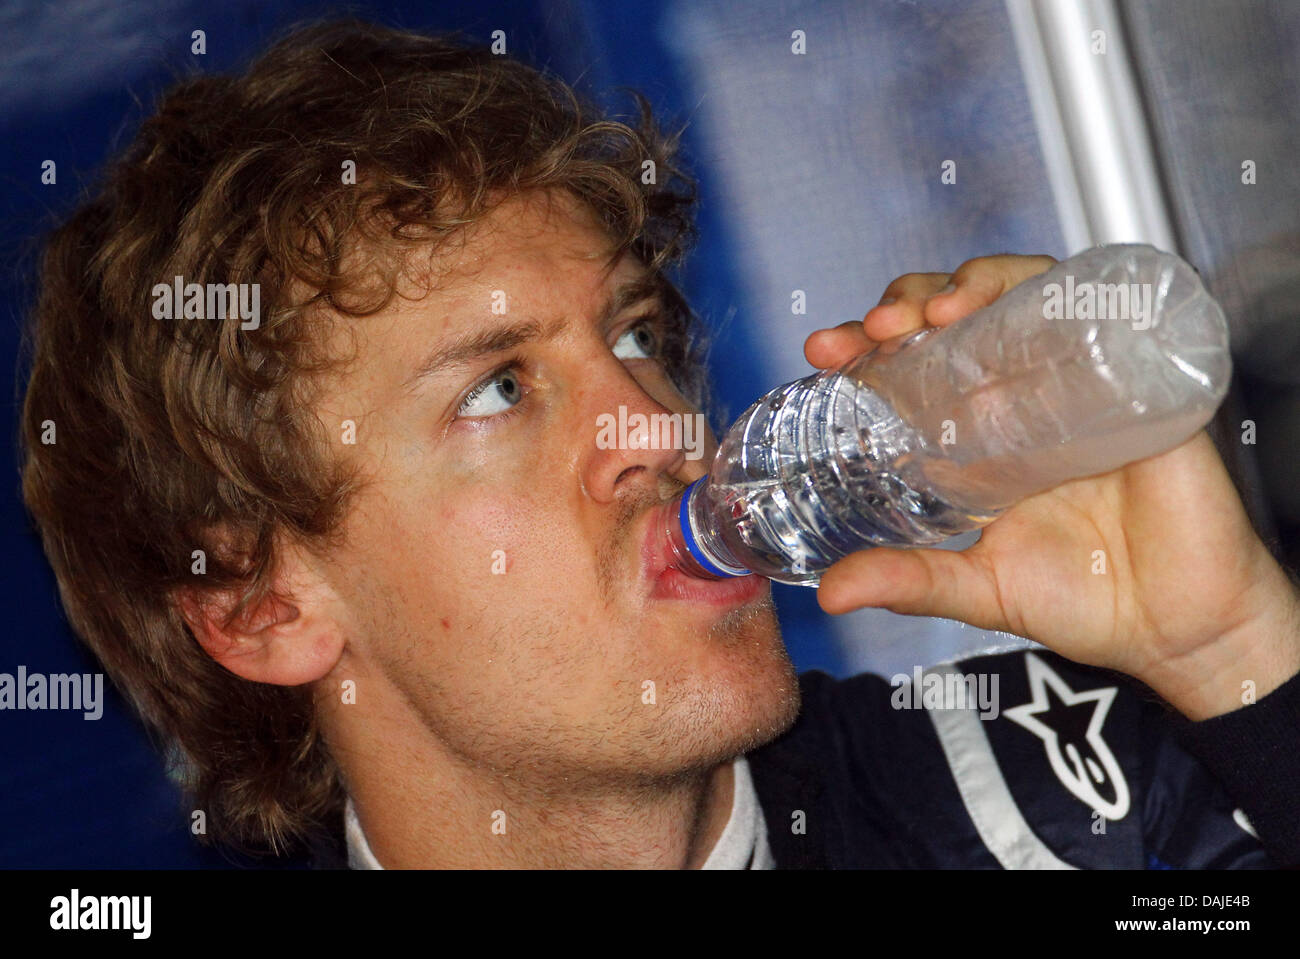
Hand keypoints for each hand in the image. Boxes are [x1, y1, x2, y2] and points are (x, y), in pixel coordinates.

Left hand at [804, 255, 1299, 719]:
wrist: (1180, 628)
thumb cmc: (1085, 601)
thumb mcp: (978, 590)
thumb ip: (909, 581)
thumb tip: (832, 592)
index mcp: (974, 435)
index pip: (910, 364)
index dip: (867, 345)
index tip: (825, 348)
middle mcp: (1020, 397)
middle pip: (957, 313)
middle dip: (911, 303)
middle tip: (882, 328)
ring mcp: (1078, 381)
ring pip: (1023, 293)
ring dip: (978, 285)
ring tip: (944, 312)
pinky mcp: (1140, 380)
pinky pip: (1105, 313)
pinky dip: (1066, 296)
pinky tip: (1029, 308)